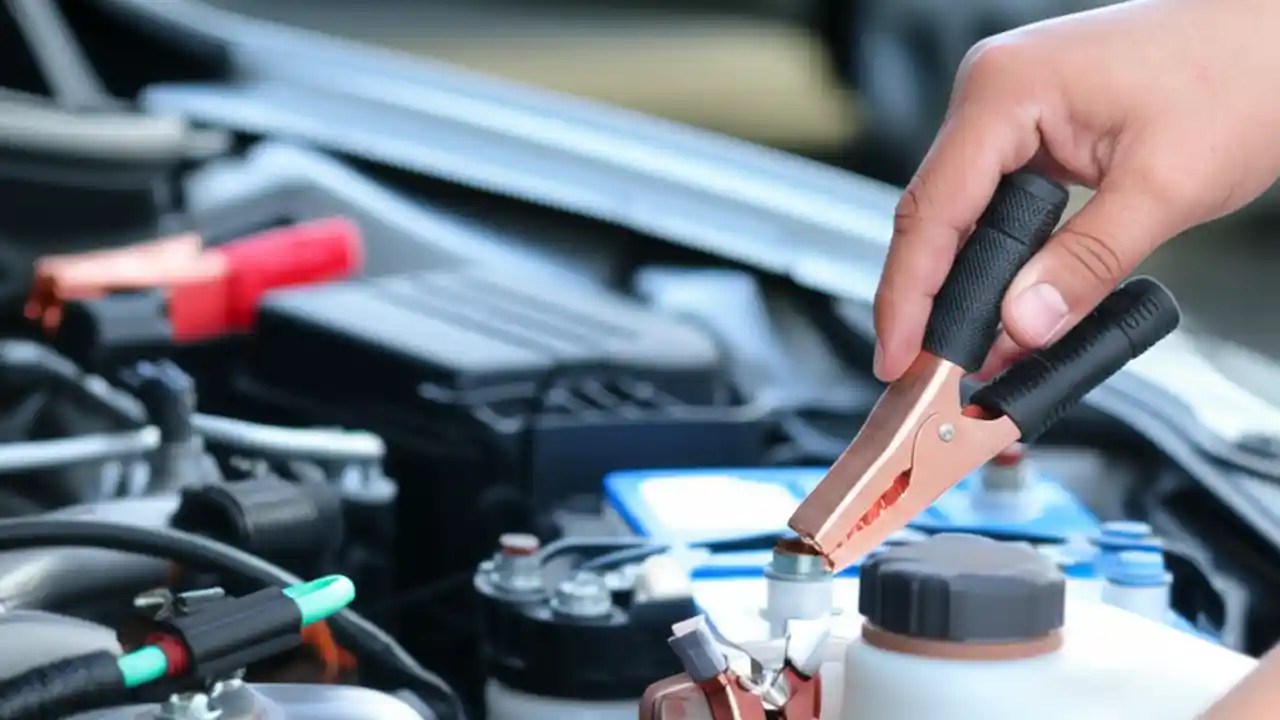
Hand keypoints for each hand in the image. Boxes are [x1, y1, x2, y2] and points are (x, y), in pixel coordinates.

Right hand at [873, 0, 1279, 381]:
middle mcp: (993, 91)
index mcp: (1005, 89)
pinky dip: (1003, 262)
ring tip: (971, 353)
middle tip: (930, 371)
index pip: (932, 209)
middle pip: (935, 215)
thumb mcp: (1166, 186)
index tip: (897, 357)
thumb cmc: (1242, 72)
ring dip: (971, 286)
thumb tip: (1024, 324)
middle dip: (932, 300)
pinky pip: (998, 205)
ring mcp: (1011, 109)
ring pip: (964, 216)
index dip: (907, 294)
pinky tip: (1008, 308)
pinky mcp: (1035, 129)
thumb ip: (1087, 262)